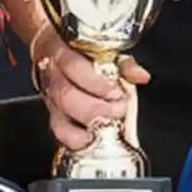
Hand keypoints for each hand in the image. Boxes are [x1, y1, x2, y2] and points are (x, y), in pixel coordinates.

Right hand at [34, 33, 151, 150]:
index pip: (74, 67)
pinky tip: (94, 139)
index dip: (96, 83)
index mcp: (62, 54)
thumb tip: (141, 76)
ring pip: (61, 119)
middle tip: (118, 110)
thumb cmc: (81, 52)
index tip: (116, 91)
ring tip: (109, 126)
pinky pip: (60, 134)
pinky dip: (78, 140)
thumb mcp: (103, 51)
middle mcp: (52, 78)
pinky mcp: (53, 118)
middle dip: (96, 108)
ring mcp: (50, 101)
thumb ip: (124, 64)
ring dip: (88, 127)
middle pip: (66, 96)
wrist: (51, 53)